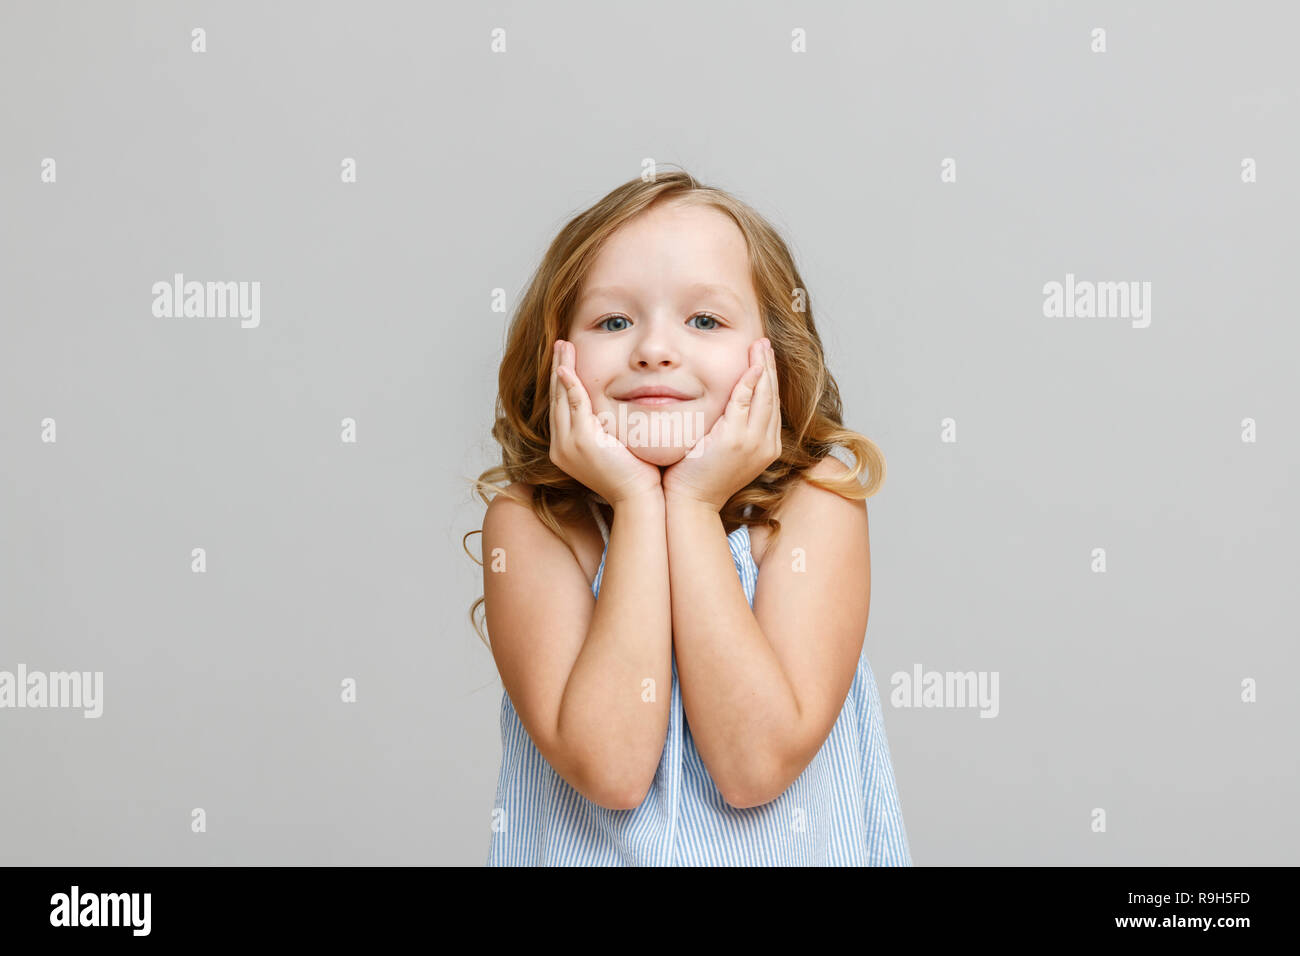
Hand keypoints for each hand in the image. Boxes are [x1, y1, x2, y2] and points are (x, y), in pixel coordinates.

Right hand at [549, 339, 663, 505]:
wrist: (639, 498)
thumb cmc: (636, 476)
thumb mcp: (617, 448)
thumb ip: (609, 429)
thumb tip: (614, 412)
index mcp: (567, 449)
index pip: (562, 407)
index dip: (562, 381)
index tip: (565, 359)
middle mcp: (561, 447)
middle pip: (556, 399)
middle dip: (558, 368)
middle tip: (560, 344)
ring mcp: (568, 445)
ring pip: (561, 397)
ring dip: (562, 368)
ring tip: (563, 345)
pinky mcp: (582, 441)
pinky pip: (574, 404)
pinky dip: (570, 384)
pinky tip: (567, 367)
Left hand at [662, 337, 781, 511]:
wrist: (691, 503)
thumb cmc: (697, 479)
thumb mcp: (719, 451)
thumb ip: (727, 429)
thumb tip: (722, 409)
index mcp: (766, 448)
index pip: (771, 405)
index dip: (769, 380)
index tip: (764, 358)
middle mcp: (766, 445)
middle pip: (772, 397)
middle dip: (769, 367)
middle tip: (764, 343)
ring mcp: (754, 443)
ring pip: (764, 396)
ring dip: (762, 368)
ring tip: (759, 346)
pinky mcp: (736, 440)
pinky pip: (744, 403)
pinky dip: (748, 382)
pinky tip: (750, 365)